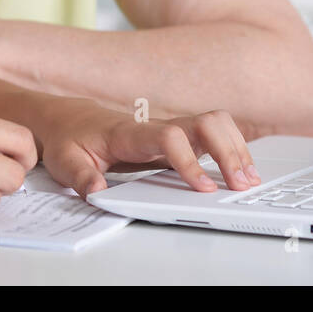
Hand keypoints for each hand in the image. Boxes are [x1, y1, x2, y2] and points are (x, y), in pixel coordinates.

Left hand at [37, 98, 259, 197]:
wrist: (71, 120)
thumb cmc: (71, 139)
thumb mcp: (64, 161)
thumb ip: (79, 177)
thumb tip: (97, 191)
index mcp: (130, 134)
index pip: (169, 137)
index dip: (189, 161)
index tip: (203, 188)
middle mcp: (156, 125)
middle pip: (204, 123)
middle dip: (228, 151)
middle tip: (240, 184)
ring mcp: (171, 128)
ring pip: (215, 124)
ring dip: (236, 148)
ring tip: (248, 180)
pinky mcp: (178, 136)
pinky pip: (214, 133)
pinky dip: (233, 148)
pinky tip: (241, 171)